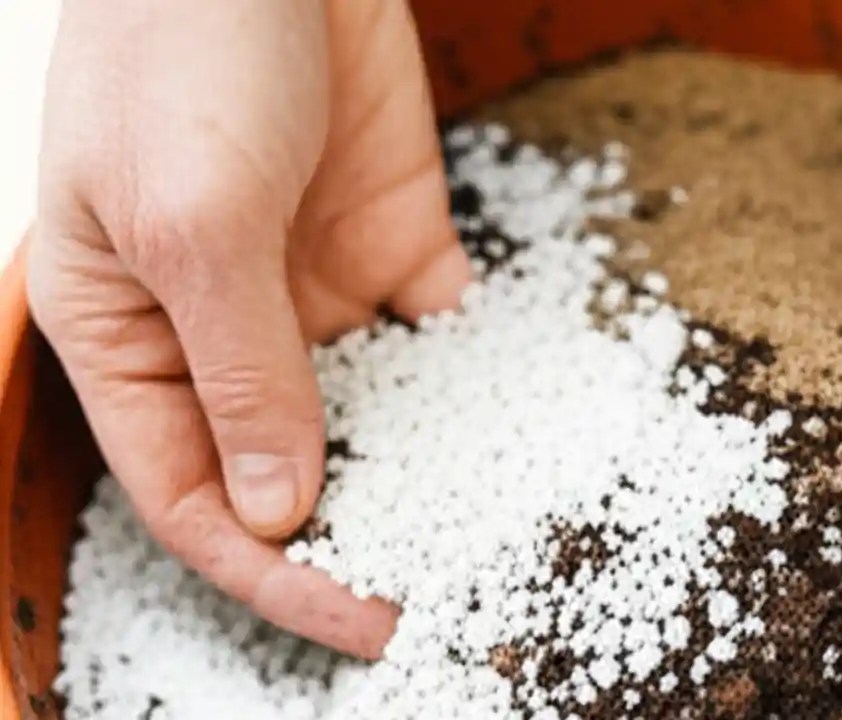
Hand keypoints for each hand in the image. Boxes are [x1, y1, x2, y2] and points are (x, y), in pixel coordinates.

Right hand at [27, 0, 467, 657]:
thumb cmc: (181, 50)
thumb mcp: (193, 220)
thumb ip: (239, 368)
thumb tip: (281, 506)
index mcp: (132, 337)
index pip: (195, 496)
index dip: (273, 574)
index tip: (360, 622)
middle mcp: (224, 331)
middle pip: (289, 472)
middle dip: (360, 537)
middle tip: (448, 592)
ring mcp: (313, 290)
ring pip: (372, 416)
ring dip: (427, 474)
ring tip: (500, 531)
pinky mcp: (394, 244)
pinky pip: (439, 337)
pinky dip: (476, 382)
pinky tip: (520, 426)